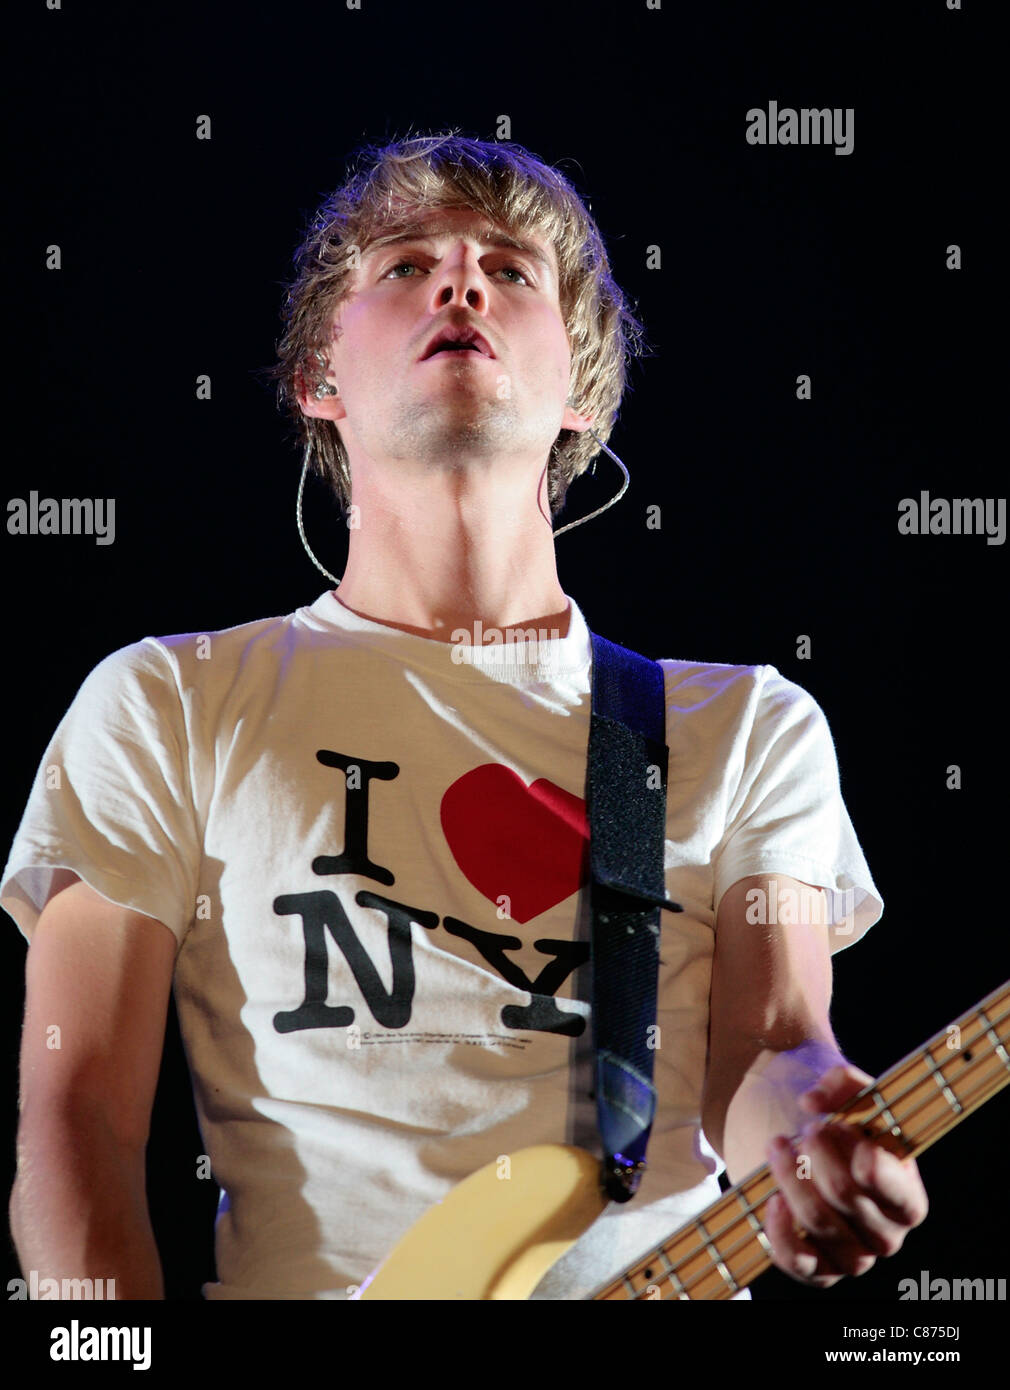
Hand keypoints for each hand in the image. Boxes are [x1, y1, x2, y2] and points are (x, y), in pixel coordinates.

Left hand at [763, 1063, 928, 1286]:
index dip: (868, 1162)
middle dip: (818, 1155)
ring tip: (778, 1145)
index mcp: (906, 1195)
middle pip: (848, 1198)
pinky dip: (780, 1229)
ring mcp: (850, 1256)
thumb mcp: (847, 1093)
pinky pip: (797, 1261)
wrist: (793, 1143)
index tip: (838, 1126)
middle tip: (807, 1130)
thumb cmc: (832, 1120)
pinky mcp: (815, 1269)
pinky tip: (772, 1198)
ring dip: (790, 1176)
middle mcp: (885, 1233)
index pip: (898, 1194)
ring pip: (818, 1222)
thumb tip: (813, 1101)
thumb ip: (843, 1081)